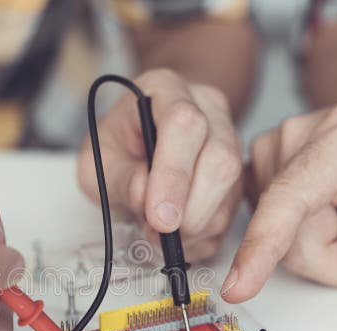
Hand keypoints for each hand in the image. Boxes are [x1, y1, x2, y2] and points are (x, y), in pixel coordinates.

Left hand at [77, 69, 242, 260]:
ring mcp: (230, 141)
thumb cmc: (118, 146)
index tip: (158, 216)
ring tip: (161, 233)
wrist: (138, 144)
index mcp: (167, 89)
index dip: (173, 174)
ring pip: (231, 190)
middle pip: (220, 159)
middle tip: (160, 232)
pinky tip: (177, 234)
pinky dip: (203, 234)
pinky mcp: (239, 176)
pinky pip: (231, 212)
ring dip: (196, 225)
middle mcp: (207, 110)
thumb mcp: (98, 160)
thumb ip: (119, 178)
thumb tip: (145, 196)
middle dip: (190, 209)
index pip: (184, 124)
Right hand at [223, 102, 336, 301]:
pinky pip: (276, 235)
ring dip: (329, 247)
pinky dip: (309, 238)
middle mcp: (295, 137)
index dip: (265, 244)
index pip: (292, 197)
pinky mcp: (256, 172)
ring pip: (285, 244)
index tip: (241, 283)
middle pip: (296, 241)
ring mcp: (269, 153)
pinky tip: (333, 213)